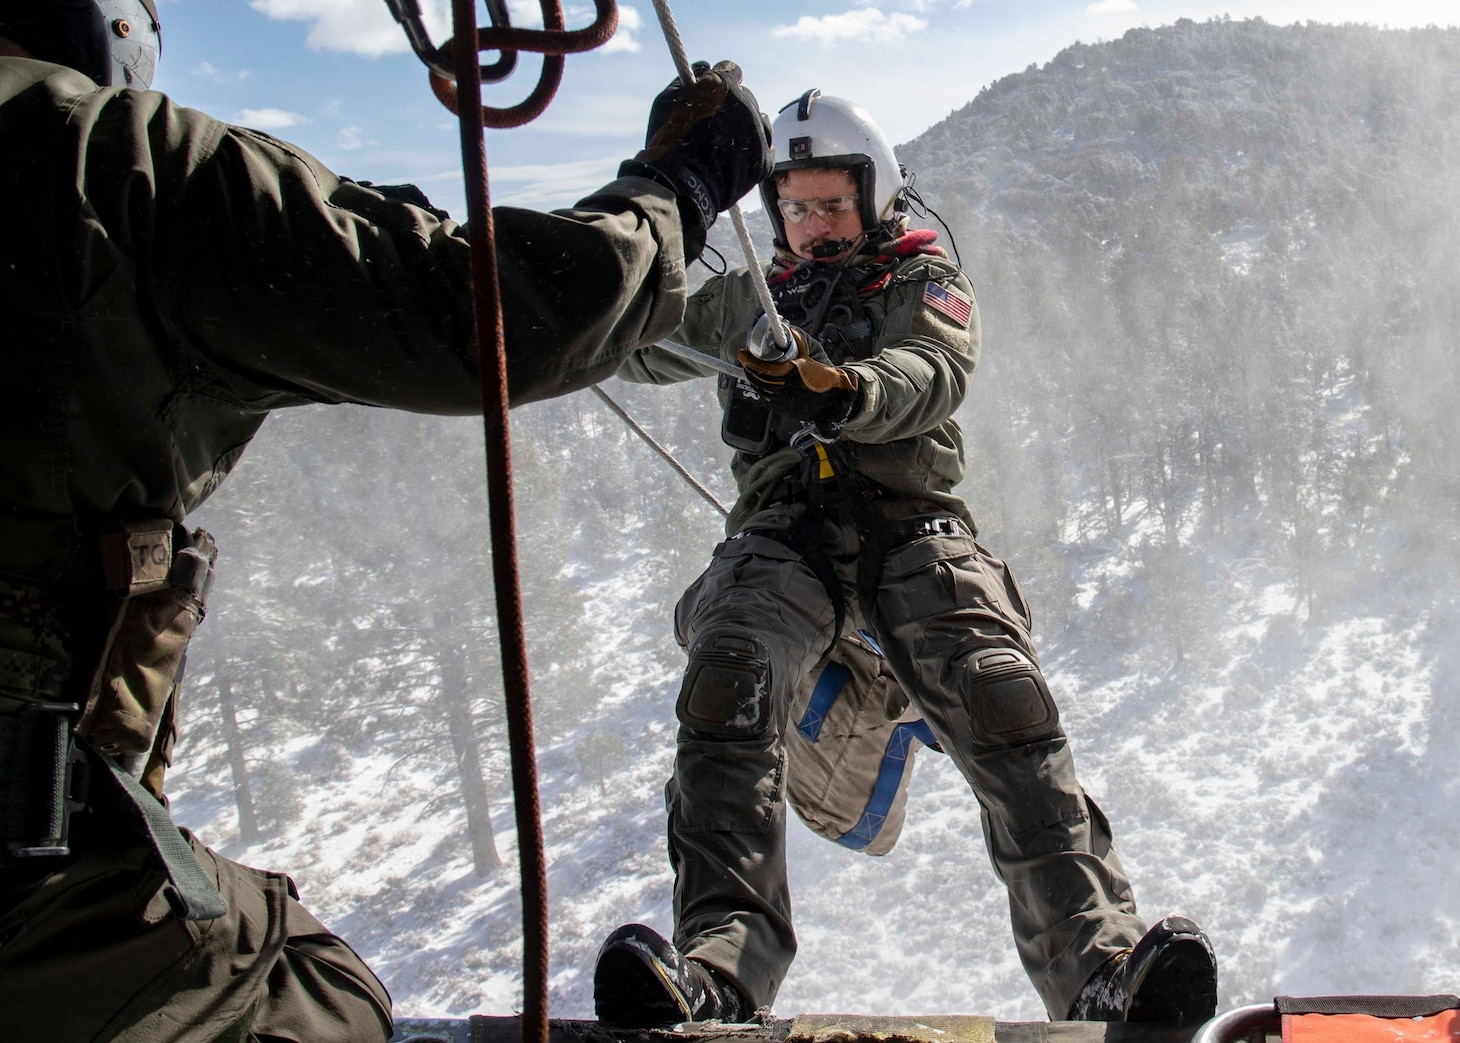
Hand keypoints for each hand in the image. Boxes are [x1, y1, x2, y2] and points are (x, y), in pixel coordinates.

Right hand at [620, 61, 772, 258]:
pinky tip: (738, 156)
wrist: (681, 186)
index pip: (732, 71)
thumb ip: (688, 78)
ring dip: (747, 126)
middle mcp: (746, 105)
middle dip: (734, 106)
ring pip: (759, 119)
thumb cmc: (668, 141)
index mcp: (723, 86)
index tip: (715, 92)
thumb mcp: (666, 100)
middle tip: (717, 124)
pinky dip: (754, 148)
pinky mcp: (764, 160)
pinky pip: (765, 145)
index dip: (721, 82)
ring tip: (727, 143)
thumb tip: (707, 66)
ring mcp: (758, 134)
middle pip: (746, 97)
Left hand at [736, 324, 861, 434]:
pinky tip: (762, 381)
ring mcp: (784, 402)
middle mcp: (785, 390)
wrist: (837, 399)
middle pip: (758, 379)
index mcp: (792, 374)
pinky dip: (762, 388)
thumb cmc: (826, 374)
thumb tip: (786, 329)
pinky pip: (767, 398)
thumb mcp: (815, 352)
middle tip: (745, 359)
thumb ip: (799, 340)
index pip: (763, 368)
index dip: (749, 360)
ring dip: (753, 378)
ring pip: (761, 389)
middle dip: (749, 368)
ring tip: (751, 368)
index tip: (742, 353)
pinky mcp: (784, 410)